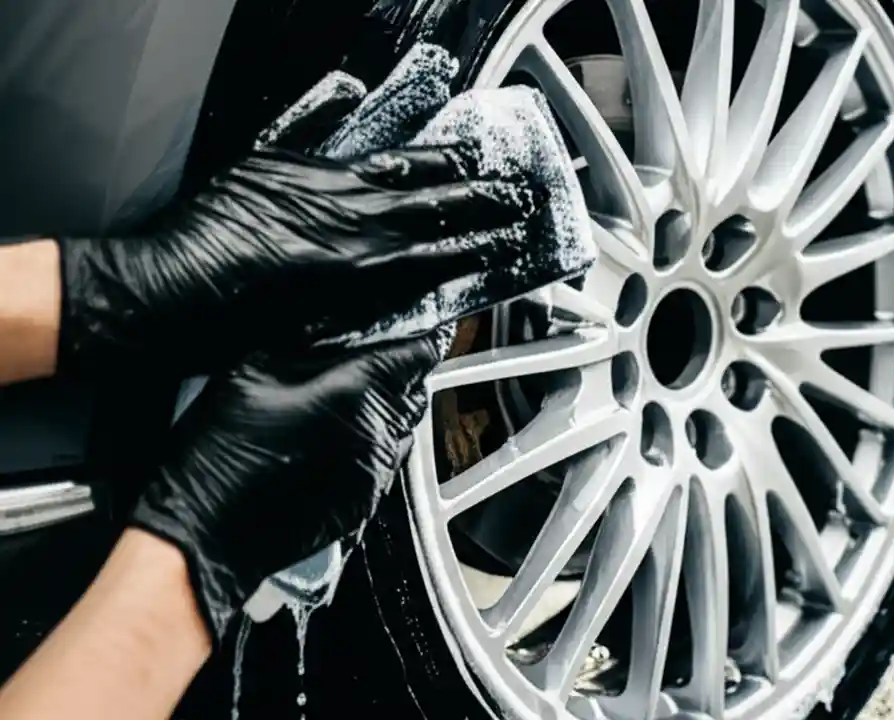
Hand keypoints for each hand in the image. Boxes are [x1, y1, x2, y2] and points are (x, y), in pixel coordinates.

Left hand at [55, 146, 534, 376]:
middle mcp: (342, 216)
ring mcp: (308, 185)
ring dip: (431, 163)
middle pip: (426, 201)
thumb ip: (363, 305)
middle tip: (510, 194)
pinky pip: (314, 133)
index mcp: (356, 263)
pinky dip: (336, 110)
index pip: (434, 248)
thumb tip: (401, 293)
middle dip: (475, 199)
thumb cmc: (228, 330)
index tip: (507, 238)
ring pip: (385, 167)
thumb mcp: (310, 333)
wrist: (156, 299)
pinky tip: (354, 91)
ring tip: (464, 156)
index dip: (476, 244)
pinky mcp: (270, 167)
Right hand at [130, 336, 442, 639]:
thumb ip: (305, 348)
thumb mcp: (251, 372)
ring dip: (386, 414)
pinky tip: (333, 446)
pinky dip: (371, 447)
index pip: (417, 354)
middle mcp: (379, 430)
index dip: (419, 339)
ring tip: (346, 408)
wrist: (210, 532)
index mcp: (357, 390)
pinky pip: (384, 463)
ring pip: (403, 429)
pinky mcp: (366, 502)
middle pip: (414, 392)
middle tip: (369, 367)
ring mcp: (376, 471)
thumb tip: (334, 333)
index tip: (416, 332)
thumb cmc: (223, 451)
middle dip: (400, 377)